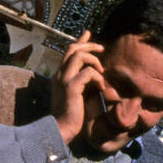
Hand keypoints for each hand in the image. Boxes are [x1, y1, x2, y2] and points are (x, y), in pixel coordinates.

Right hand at [51, 29, 107, 143]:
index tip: (88, 33)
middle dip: (89, 45)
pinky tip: (101, 88)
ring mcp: (63, 79)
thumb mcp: (79, 94)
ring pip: (78, 56)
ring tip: (102, 72)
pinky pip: (87, 73)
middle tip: (102, 48)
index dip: (80, 41)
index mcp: (60, 76)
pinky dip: (97, 77)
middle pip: (72, 49)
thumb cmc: (72, 116)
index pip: (69, 52)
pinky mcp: (71, 87)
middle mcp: (59, 74)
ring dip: (94, 61)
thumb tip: (96, 73)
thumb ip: (84, 82)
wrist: (62, 129)